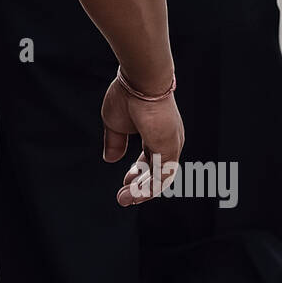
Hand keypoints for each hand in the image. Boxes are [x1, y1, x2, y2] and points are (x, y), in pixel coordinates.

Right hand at [101, 76, 184, 205]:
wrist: (140, 82)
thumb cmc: (128, 96)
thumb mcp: (115, 124)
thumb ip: (114, 143)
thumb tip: (110, 160)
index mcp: (157, 134)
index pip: (151, 160)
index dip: (139, 174)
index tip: (126, 182)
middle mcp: (168, 142)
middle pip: (158, 172)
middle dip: (140, 187)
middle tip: (125, 197)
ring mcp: (171, 147)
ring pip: (161, 178)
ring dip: (142, 192)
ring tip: (125, 200)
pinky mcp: (169, 151)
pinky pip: (161, 177)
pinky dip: (148, 189)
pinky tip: (133, 194)